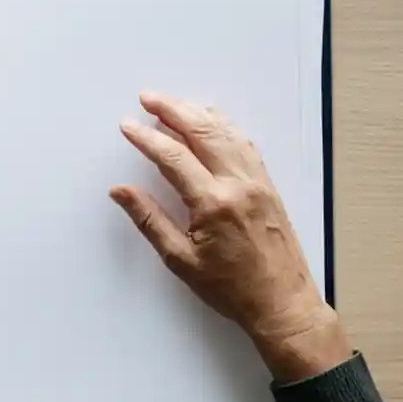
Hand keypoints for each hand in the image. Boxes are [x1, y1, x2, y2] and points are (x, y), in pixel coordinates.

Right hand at [110, 91, 348, 381]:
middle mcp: (238, 183)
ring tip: (174, 103)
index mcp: (213, 203)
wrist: (283, 303)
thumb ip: (150, 220)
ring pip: (226, 132)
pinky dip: (224, 127)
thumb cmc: (230, 289)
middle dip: (172, 110)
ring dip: (198, 113)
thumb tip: (120, 190)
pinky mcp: (268, 185)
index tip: (127, 126)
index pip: (173, 157)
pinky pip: (244, 144)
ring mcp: (257, 181)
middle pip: (202, 132)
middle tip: (148, 98)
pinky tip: (211, 121)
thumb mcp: (181, 261)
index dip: (146, 138)